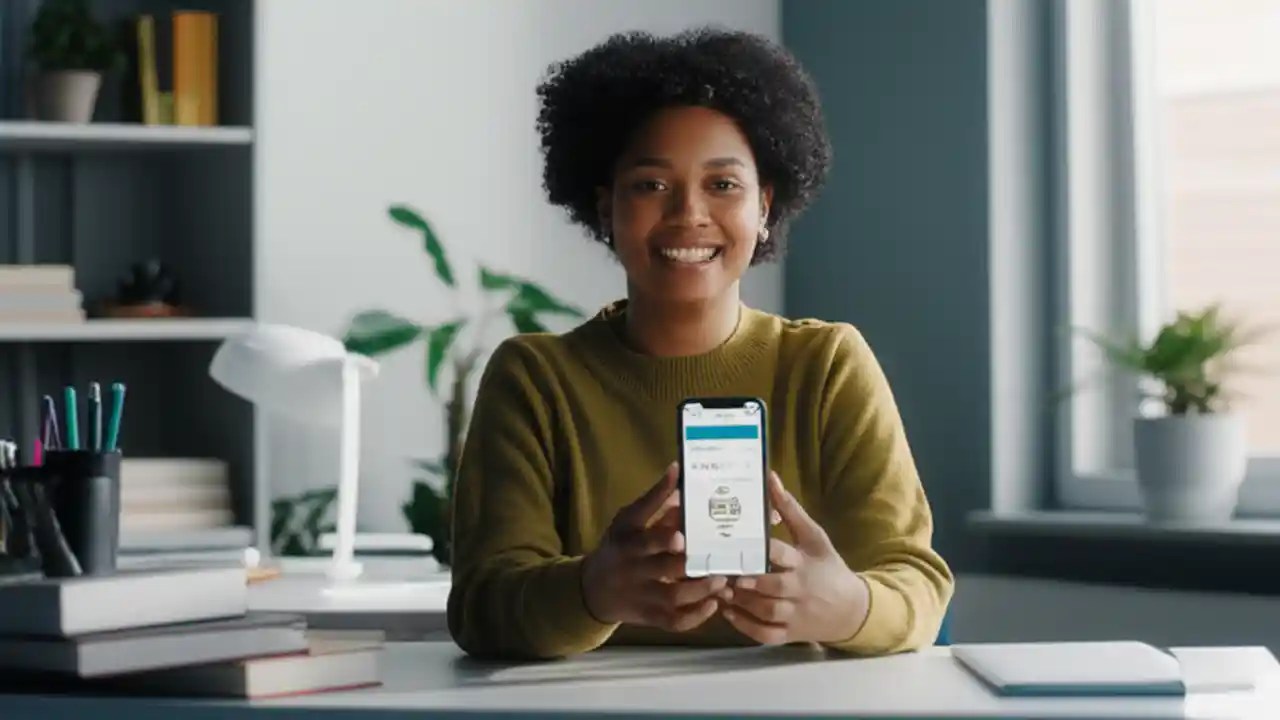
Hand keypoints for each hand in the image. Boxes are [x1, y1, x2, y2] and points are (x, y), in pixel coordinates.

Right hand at [581, 462, 726, 631]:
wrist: (592, 589)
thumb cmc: (618, 547)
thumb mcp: (627, 521)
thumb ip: (653, 502)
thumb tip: (677, 473)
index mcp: (628, 541)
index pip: (644, 539)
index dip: (662, 539)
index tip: (682, 536)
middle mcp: (633, 569)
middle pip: (661, 569)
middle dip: (688, 566)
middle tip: (715, 559)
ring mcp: (642, 595)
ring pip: (671, 598)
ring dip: (699, 591)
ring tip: (722, 580)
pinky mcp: (650, 616)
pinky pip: (673, 622)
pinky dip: (695, 617)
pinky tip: (713, 604)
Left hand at [721, 471, 869, 644]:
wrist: (851, 610)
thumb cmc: (827, 567)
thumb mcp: (814, 536)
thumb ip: (789, 510)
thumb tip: (769, 477)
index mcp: (804, 562)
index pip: (781, 554)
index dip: (760, 549)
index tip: (736, 542)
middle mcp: (799, 590)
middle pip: (771, 587)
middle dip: (747, 581)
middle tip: (723, 571)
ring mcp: (794, 614)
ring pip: (765, 611)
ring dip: (741, 602)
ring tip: (719, 588)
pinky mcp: (789, 634)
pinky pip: (765, 634)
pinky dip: (745, 626)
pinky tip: (727, 612)